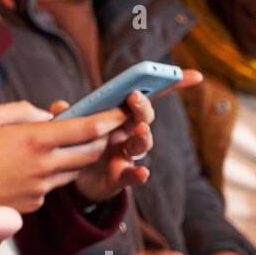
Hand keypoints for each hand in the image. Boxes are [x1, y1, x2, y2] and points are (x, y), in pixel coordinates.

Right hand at [0, 100, 126, 212]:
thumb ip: (26, 111)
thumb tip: (48, 117)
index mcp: (36, 139)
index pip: (87, 129)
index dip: (110, 120)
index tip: (121, 113)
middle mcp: (44, 165)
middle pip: (90, 153)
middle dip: (102, 140)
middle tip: (104, 130)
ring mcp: (41, 187)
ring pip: (74, 171)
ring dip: (77, 158)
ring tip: (62, 146)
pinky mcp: (35, 202)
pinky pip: (54, 185)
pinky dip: (53, 174)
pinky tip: (31, 168)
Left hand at [61, 69, 204, 204]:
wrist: (74, 178)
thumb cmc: (79, 144)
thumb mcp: (70, 127)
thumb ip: (67, 116)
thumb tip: (60, 106)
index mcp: (120, 114)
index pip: (147, 96)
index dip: (171, 85)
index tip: (195, 76)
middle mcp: (129, 132)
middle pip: (144, 117)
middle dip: (142, 106)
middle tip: (134, 97)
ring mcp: (128, 155)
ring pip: (143, 143)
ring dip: (143, 136)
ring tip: (138, 130)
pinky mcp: (122, 176)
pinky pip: (134, 175)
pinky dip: (139, 173)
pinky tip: (142, 172)